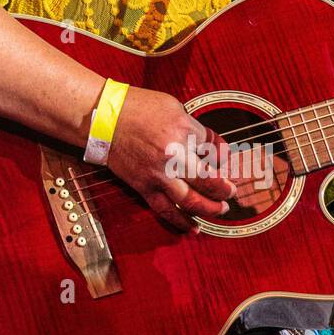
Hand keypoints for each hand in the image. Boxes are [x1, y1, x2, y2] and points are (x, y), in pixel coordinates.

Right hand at [106, 86, 234, 233]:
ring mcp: (159, 174)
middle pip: (209, 180)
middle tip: (232, 192)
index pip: (213, 147)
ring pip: (191, 200)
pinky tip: (194, 228)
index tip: (226, 160)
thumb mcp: (173, 107)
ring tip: (221, 210)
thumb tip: (212, 146)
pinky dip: (181, 221)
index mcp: (183, 131)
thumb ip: (195, 129)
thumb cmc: (136, 108)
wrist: (101, 118)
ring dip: (210, 209)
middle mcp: (174, 155)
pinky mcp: (144, 186)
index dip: (223, 155)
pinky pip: (166, 209)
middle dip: (225, 189)